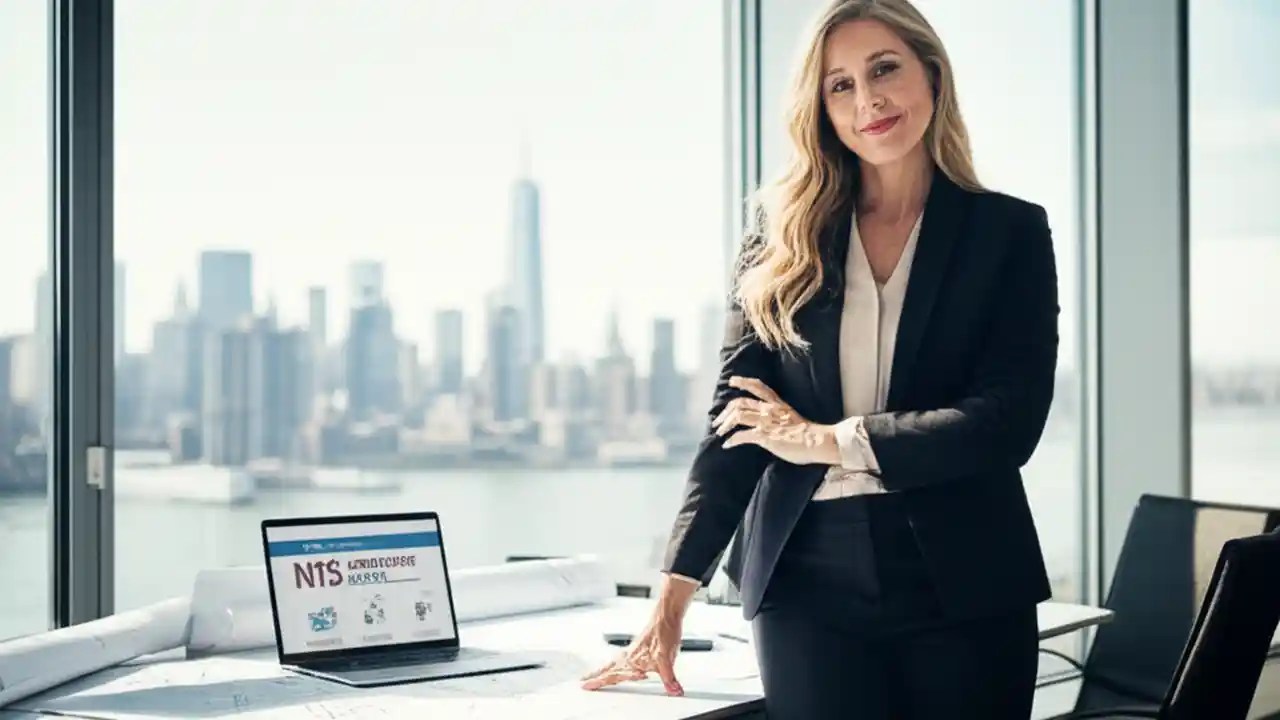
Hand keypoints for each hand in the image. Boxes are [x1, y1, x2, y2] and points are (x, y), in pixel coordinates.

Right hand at [580, 612, 684, 695]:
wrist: (667, 615)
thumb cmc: (664, 632)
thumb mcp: (667, 659)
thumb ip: (669, 678)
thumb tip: (674, 691)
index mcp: (632, 660)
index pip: (613, 674)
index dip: (600, 681)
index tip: (586, 686)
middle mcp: (630, 655)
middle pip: (609, 669)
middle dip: (596, 677)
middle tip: (584, 682)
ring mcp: (633, 650)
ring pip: (614, 663)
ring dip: (604, 670)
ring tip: (594, 675)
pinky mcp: (639, 647)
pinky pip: (621, 658)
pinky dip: (615, 663)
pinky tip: (619, 664)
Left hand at [713, 376, 839, 465]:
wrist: (817, 442)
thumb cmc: (808, 434)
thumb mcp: (792, 418)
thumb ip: (779, 416)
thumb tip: (769, 423)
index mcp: (777, 403)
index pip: (758, 387)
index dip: (743, 382)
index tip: (732, 381)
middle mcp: (769, 409)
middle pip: (740, 402)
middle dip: (725, 411)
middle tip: (717, 421)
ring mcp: (766, 421)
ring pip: (738, 416)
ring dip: (725, 424)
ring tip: (720, 432)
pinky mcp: (765, 435)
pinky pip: (743, 435)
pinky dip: (732, 439)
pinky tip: (728, 445)